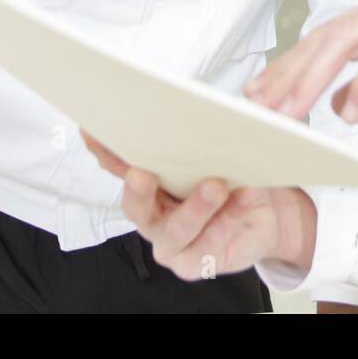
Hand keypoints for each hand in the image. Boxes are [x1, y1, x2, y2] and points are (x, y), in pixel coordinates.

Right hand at [82, 130, 317, 279]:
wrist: (265, 218)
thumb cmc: (235, 178)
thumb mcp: (226, 146)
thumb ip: (216, 125)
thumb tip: (229, 96)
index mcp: (148, 181)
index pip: (118, 164)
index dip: (102, 148)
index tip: (92, 129)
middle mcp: (152, 213)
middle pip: (135, 206)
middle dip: (137, 189)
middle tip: (143, 173)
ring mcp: (170, 241)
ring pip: (176, 229)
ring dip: (196, 207)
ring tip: (216, 186)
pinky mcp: (193, 262)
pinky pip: (208, 245)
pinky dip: (229, 219)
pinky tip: (246, 197)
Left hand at [244, 0, 357, 123]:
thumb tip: (340, 101)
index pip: (324, 39)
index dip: (288, 67)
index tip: (259, 95)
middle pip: (322, 39)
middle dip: (286, 75)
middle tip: (257, 109)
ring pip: (344, 41)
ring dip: (311, 79)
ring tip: (290, 115)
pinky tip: (350, 113)